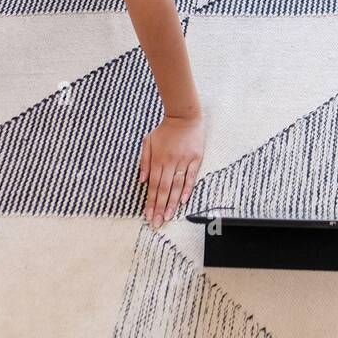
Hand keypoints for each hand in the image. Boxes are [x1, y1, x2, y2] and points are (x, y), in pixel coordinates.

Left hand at [139, 113, 204, 227]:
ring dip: (172, 202)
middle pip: (164, 189)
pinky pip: (191, 176)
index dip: (150, 202)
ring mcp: (183, 160)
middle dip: (160, 207)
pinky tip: (183, 200)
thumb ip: (144, 161)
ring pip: (177, 185)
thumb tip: (142, 181)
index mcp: (157, 159)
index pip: (153, 185)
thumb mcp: (148, 142)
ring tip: (169, 216)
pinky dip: (187, 189)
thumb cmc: (165, 130)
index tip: (148, 215)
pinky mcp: (195, 158)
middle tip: (157, 222)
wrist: (184, 115)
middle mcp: (170, 162)